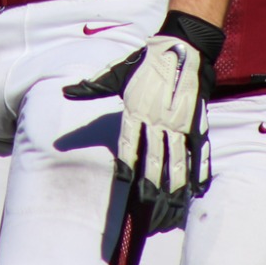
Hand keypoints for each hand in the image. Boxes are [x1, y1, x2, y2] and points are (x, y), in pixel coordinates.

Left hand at [64, 11, 223, 232]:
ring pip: (178, 164)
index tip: (125, 190)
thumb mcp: (115, 74)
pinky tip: (196, 191)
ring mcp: (181, 125)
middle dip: (151, 192)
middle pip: (155, 163)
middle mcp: (159, 122)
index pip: (130, 147)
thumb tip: (65, 92)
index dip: (128, 169)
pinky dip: (199, 173)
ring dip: (175, 191)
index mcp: (136, 111)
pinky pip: (200, 153)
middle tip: (147, 217)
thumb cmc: (144, 64)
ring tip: (169, 214)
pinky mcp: (197, 124)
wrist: (182, 48)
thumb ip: (91, 88)